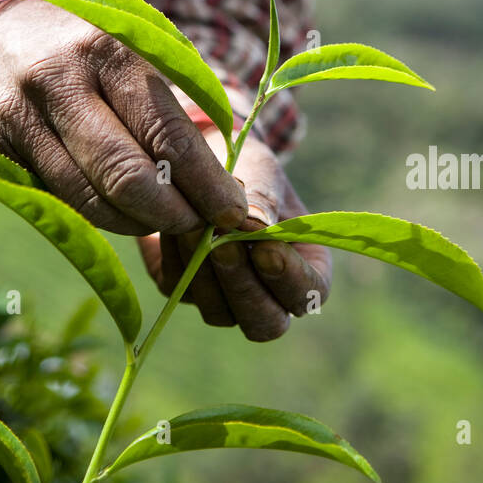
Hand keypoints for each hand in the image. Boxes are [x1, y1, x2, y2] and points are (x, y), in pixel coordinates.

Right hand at [0, 0, 247, 236]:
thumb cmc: (73, 45)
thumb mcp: (123, 45)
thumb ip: (169, 96)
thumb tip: (222, 170)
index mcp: (106, 50)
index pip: (167, 133)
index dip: (205, 184)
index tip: (233, 212)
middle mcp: (60, 82)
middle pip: (127, 176)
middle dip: (174, 213)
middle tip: (201, 228)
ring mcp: (19, 119)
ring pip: (90, 200)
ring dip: (136, 223)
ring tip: (162, 221)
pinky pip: (55, 201)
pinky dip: (95, 216)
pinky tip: (117, 212)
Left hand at [137, 129, 331, 340]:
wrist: (208, 160)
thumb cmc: (250, 168)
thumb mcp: (263, 174)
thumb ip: (264, 201)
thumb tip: (257, 228)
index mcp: (304, 270)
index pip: (307, 295)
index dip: (290, 279)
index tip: (266, 248)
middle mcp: (267, 295)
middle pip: (264, 322)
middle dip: (243, 285)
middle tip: (226, 245)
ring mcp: (225, 299)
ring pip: (219, 313)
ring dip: (207, 273)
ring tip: (196, 227)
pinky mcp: (184, 288)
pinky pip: (180, 288)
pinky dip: (177, 260)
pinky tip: (175, 226)